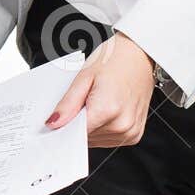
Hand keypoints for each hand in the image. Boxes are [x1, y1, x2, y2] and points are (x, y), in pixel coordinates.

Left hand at [45, 31, 154, 146]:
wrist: (141, 54)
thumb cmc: (115, 59)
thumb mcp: (84, 77)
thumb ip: (68, 104)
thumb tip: (53, 123)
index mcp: (108, 110)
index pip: (75, 134)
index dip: (63, 127)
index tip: (58, 119)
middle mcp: (122, 125)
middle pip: (86, 137)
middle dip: (77, 124)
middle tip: (82, 102)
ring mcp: (131, 132)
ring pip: (96, 141)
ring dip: (90, 127)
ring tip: (97, 103)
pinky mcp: (135, 134)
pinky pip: (110, 140)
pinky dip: (102, 129)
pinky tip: (105, 110)